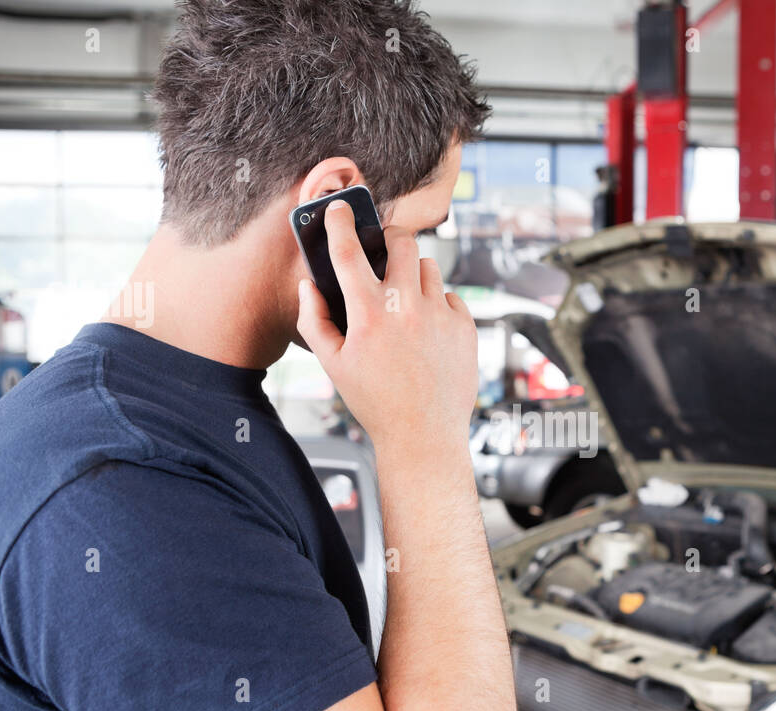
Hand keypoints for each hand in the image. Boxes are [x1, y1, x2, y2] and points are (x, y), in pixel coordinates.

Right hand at [296, 201, 477, 454]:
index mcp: (369, 314)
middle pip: (402, 242)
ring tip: (405, 303)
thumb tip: (309, 285)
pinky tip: (427, 331)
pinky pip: (450, 296)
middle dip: (390, 241)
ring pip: (428, 266)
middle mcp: (407, 308)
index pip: (349, 252)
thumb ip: (314, 320)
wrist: (424, 436)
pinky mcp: (465, 327)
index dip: (340, 223)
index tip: (339, 208)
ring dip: (413, 274)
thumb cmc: (375, 402)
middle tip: (384, 253)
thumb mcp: (333, 365)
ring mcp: (440, 315)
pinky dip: (438, 305)